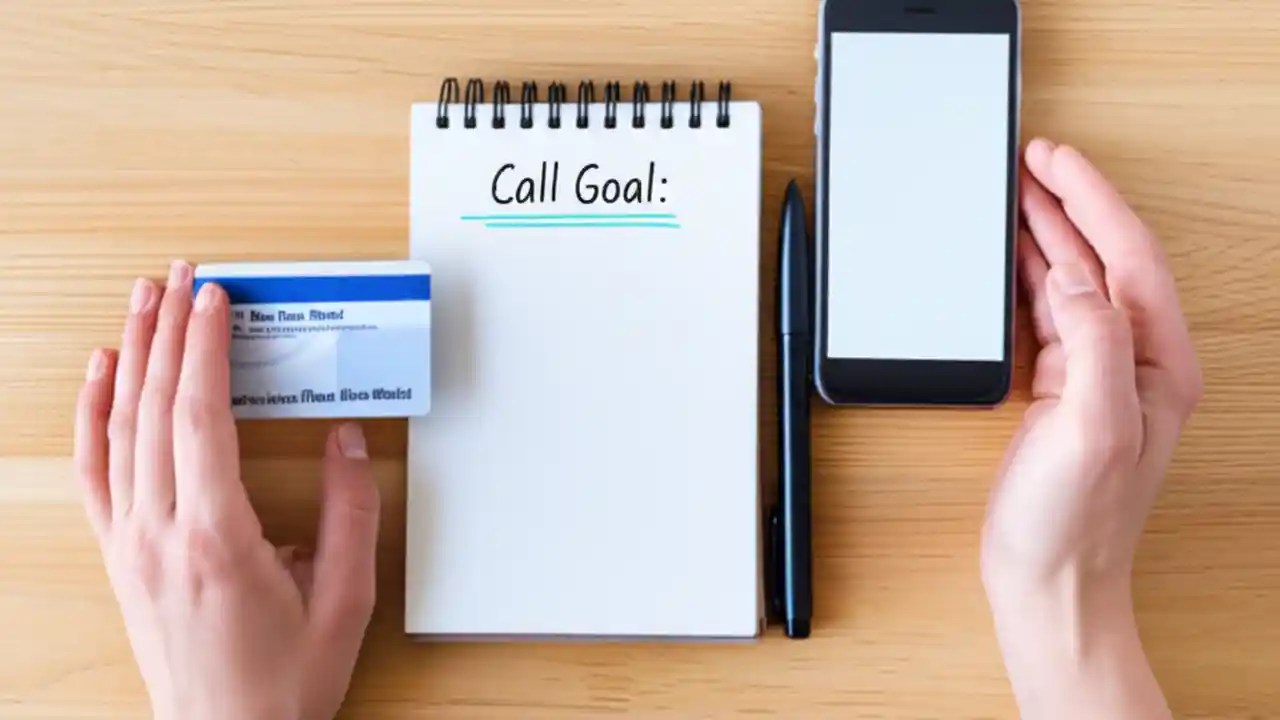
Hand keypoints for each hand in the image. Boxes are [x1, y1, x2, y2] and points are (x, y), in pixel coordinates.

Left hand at [73, 262, 380, 719]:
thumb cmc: (284, 682)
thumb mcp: (345, 602)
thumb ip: (350, 514)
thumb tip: (346, 439)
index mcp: (218, 539)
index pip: (202, 418)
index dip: (206, 350)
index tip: (215, 298)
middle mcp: (161, 534)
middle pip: (155, 410)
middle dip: (169, 332)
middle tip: (182, 276)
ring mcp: (132, 545)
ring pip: (120, 431)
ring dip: (134, 358)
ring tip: (145, 301)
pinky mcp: (121, 556)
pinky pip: (94, 473)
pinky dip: (91, 417)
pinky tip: (101, 376)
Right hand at [982, 139, 1202, 718]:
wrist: (1048, 580)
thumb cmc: (1075, 523)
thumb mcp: (1092, 429)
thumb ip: (1091, 344)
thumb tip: (1070, 278)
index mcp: (1155, 363)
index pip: (1129, 256)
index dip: (1092, 200)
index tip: (1054, 161)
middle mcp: (1133, 361)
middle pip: (1102, 257)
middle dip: (1066, 203)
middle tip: (1026, 162)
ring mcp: (1096, 374)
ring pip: (1071, 279)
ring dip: (1043, 233)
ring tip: (1012, 194)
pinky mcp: (1059, 389)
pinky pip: (1045, 312)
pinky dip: (1022, 276)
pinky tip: (1005, 260)